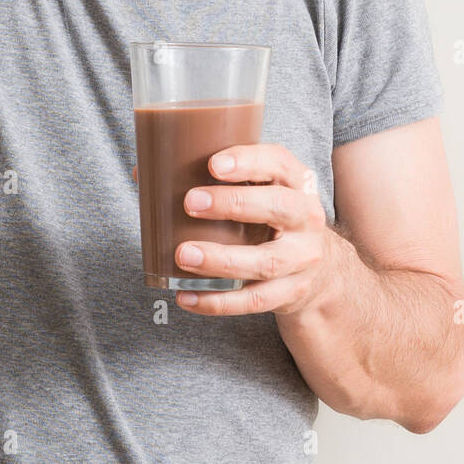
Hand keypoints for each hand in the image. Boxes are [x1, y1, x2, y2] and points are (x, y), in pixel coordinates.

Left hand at [132, 146, 330, 314]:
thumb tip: (143, 172)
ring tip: (183, 254)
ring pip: (265, 262)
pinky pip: (253, 301)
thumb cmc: (273, 218)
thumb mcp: (261, 190)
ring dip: (222, 259)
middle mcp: (306, 218)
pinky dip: (218, 302)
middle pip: (279, 208)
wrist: (320, 269)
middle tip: (190, 202)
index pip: (279, 163)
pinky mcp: (290, 293)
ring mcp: (301, 259)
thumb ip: (214, 178)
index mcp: (297, 182)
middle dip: (233, 203)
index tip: (213, 164)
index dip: (249, 161)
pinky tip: (186, 296)